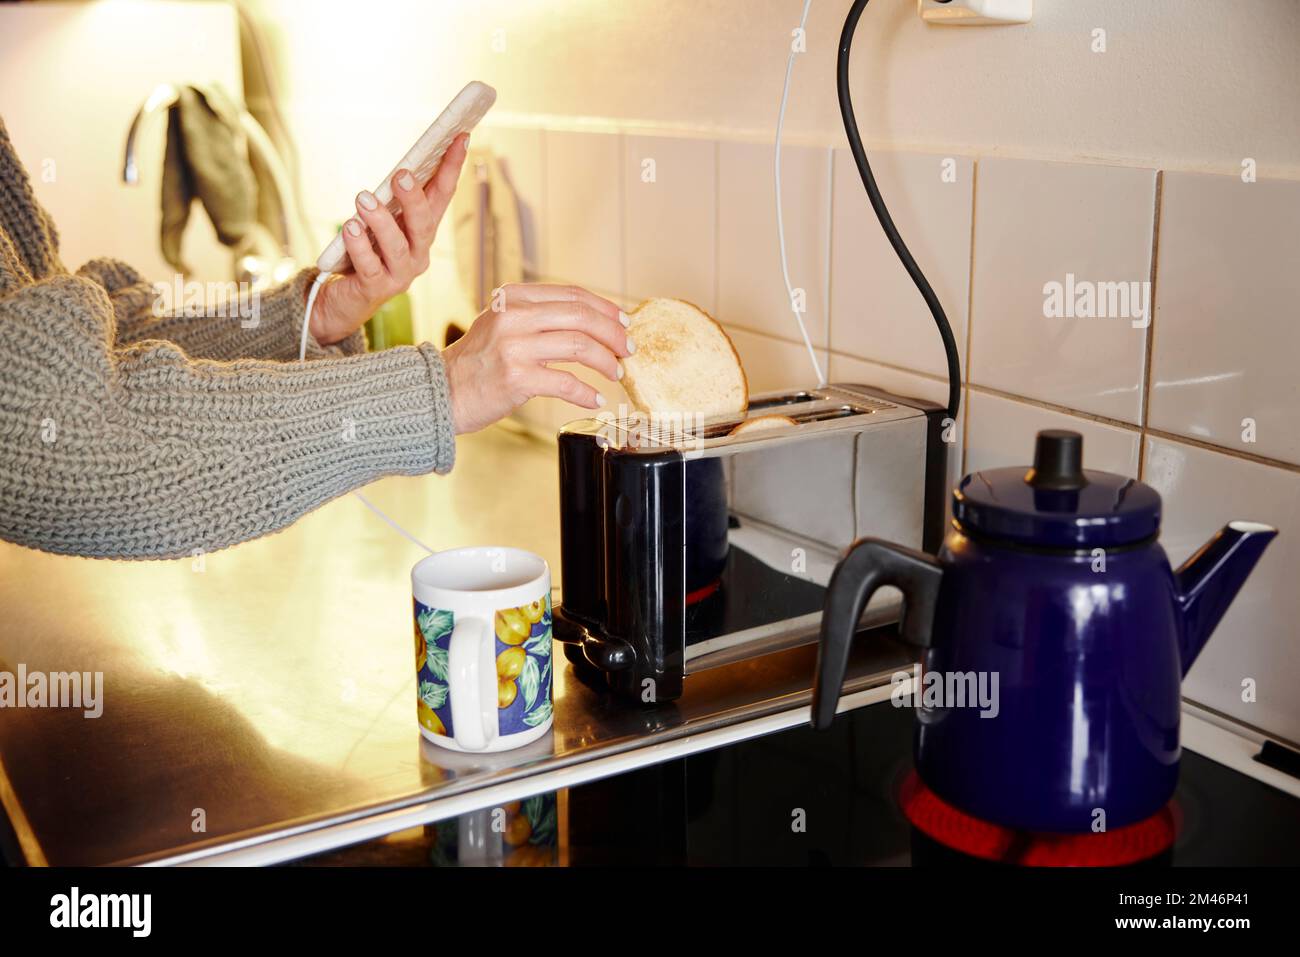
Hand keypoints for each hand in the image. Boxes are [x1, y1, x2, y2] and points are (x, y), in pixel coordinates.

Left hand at [308, 132, 469, 344]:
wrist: (343, 299)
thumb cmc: (364, 253)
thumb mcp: (380, 222)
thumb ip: (391, 200)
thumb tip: (404, 168)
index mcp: (422, 232)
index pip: (442, 196)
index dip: (452, 167)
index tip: (460, 137)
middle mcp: (418, 254)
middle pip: (425, 224)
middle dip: (415, 198)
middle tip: (401, 174)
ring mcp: (400, 274)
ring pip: (398, 247)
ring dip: (382, 221)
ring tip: (363, 198)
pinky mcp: (376, 289)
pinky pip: (369, 266)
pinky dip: (359, 245)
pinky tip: (349, 227)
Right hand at [441, 283, 634, 434]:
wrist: (441, 392)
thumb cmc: (477, 363)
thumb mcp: (501, 324)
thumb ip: (537, 316)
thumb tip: (591, 321)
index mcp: (514, 297)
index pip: (572, 294)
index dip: (605, 307)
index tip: (623, 322)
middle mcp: (514, 316)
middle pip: (582, 317)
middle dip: (613, 334)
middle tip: (627, 349)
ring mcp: (515, 346)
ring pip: (580, 346)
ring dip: (605, 361)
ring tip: (615, 372)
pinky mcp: (517, 378)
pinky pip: (566, 383)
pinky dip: (586, 393)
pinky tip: (594, 399)